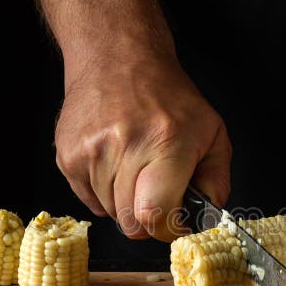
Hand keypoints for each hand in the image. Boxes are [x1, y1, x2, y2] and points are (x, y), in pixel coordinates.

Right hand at [55, 54, 231, 240]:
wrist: (118, 57)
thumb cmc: (169, 97)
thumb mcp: (212, 132)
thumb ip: (217, 180)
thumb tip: (206, 219)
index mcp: (167, 142)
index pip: (156, 214)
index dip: (169, 228)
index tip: (176, 220)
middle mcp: (125, 146)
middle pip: (132, 222)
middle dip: (149, 218)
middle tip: (158, 194)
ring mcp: (91, 152)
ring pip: (111, 214)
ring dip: (126, 202)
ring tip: (136, 167)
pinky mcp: (68, 156)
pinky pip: (89, 201)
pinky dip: (105, 192)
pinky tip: (115, 162)